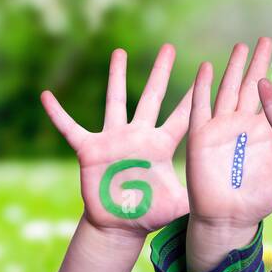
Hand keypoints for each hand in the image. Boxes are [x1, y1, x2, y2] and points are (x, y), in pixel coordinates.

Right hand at [41, 45, 191, 232]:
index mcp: (162, 145)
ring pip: (115, 101)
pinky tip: (46, 96)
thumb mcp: (178, 203)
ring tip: (119, 51)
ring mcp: (114, 139)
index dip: (194, 95)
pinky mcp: (90, 150)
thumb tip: (224, 197)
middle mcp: (139, 135)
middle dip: (160, 72)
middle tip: (169, 47)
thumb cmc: (151, 212)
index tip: (207, 71)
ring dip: (116, 76)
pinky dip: (57, 114)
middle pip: (152, 97)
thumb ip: (197, 195)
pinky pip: (70, 128)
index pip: (182, 116)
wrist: (119, 224)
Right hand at [186, 37, 271, 271]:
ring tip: (243, 46)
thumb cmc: (259, 202)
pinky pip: (201, 107)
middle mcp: (246, 125)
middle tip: (269, 38)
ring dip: (236, 68)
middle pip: (256, 86)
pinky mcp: (203, 137)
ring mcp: (224, 128)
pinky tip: (206, 67)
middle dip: (263, 63)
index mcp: (269, 132)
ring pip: (230, 90)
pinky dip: (201, 88)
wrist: (228, 220)